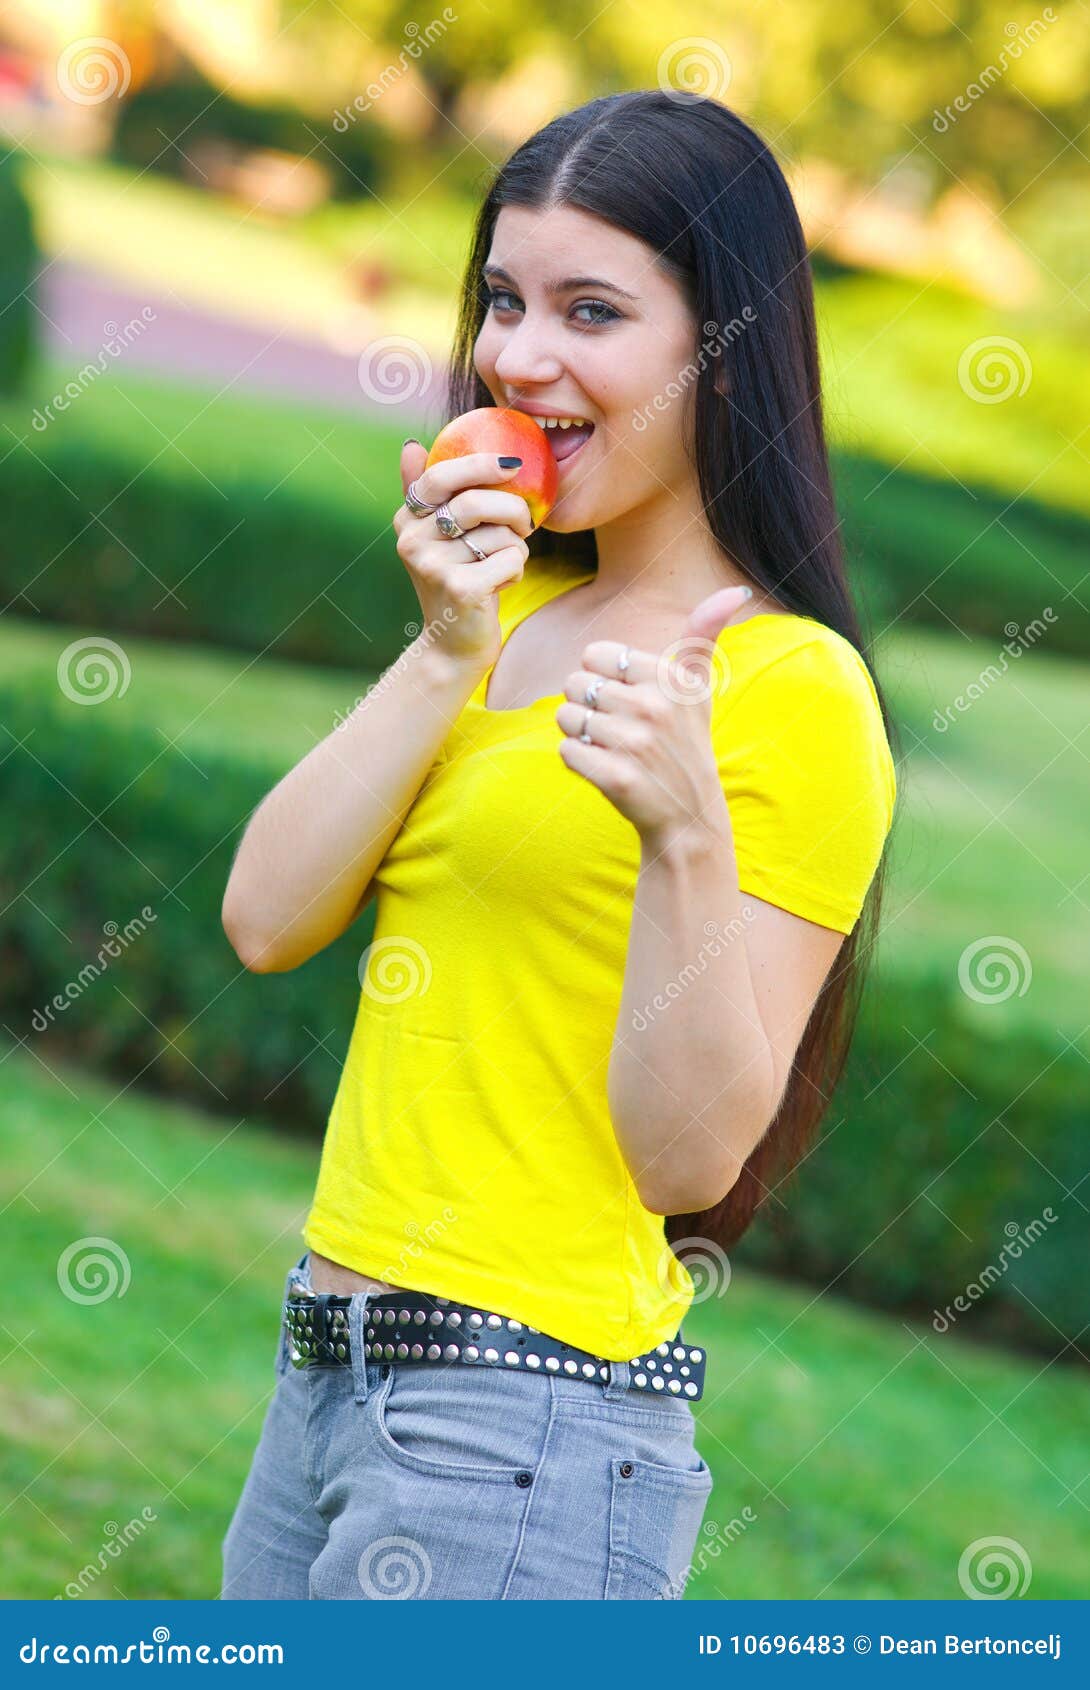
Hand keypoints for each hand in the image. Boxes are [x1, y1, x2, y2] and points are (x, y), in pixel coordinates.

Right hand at [393, 440, 533, 667]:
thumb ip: (424, 494)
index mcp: (406, 522)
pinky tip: (502, 584)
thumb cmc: (454, 583)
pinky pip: (511, 558)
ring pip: (500, 533)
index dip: (478, 465)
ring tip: (503, 564)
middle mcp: (413, 542)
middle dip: (513, 509)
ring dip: (516, 547)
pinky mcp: (462, 589)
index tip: (512, 464)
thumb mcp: (435, 539)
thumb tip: (410, 445)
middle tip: (526, 522)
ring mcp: (434, 567)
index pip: (440, 477)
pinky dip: (517, 569)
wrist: (452, 646)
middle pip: (477, 502)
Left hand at [555, 584, 753, 846]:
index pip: (594, 654)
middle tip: (618, 729)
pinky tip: (606, 769)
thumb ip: (702, 636)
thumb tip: (735, 591)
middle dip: (588, 707)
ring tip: (612, 749)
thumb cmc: (686, 742)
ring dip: (580, 734)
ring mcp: (634, 743)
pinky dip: (578, 761)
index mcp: (668, 678)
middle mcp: (653, 707)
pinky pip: (565, 751)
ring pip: (565, 717)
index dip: (601, 677)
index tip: (627, 699)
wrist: (688, 814)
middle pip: (575, 684)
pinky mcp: (615, 777)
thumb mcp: (696, 689)